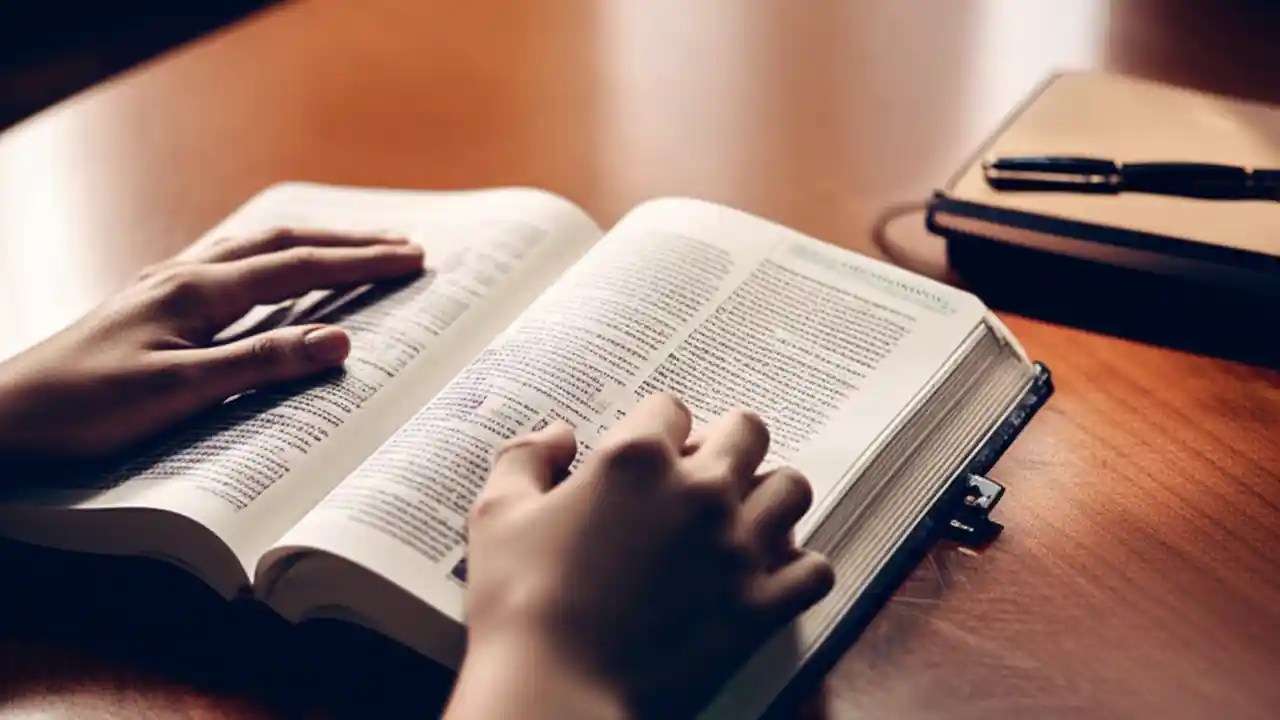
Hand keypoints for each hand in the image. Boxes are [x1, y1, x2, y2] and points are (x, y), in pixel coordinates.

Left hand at [0, 230, 422, 458]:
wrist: (9, 416)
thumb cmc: (84, 409)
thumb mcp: (178, 392)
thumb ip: (260, 363)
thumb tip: (340, 341)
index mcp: (198, 292)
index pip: (299, 267)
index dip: (361, 263)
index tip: (413, 258)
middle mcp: (186, 276)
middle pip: (283, 243)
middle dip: (348, 243)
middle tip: (404, 246)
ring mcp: (166, 286)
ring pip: (255, 248)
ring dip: (312, 244)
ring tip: (355, 247)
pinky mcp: (153, 304)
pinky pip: (229, 264)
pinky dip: (271, 258)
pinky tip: (273, 269)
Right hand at [450, 394, 834, 718]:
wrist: (556, 691)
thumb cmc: (519, 604)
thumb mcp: (497, 515)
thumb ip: (526, 457)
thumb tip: (559, 433)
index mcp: (636, 458)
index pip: (669, 407)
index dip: (655, 428)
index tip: (646, 456)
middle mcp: (700, 491)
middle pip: (747, 431)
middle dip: (726, 444)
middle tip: (701, 476)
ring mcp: (738, 548)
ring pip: (792, 489)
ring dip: (769, 497)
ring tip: (741, 519)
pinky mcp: (761, 605)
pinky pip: (814, 569)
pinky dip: (798, 570)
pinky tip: (768, 578)